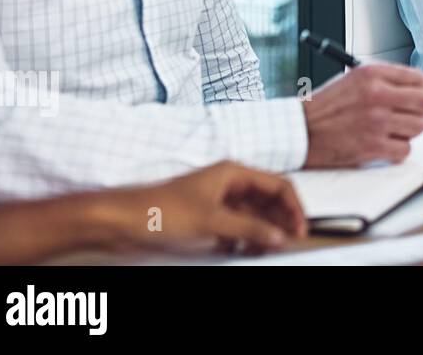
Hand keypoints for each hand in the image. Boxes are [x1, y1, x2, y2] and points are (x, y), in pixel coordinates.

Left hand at [111, 161, 308, 255]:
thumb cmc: (160, 210)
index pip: (277, 185)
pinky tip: (243, 249)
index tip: (299, 228)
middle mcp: (228, 183)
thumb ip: (248, 228)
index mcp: (233, 173)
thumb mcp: (211, 221)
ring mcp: (217, 200)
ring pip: (252, 214)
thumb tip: (277, 235)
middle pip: (267, 199)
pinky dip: (243, 238)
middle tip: (288, 241)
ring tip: (267, 248)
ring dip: (262, 230)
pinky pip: (235, 226)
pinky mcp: (205, 217)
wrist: (123, 220)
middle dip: (279, 219)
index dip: (292, 206)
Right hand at [302, 63, 422, 166]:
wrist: (301, 131)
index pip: (419, 78)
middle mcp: (376, 95)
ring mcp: (376, 122)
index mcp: (372, 74)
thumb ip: (388, 80)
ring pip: (418, 127)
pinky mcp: (373, 146)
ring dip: (409, 130)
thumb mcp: (355, 79)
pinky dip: (398, 150)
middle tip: (414, 114)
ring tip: (392, 129)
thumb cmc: (327, 107)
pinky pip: (405, 150)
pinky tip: (385, 144)